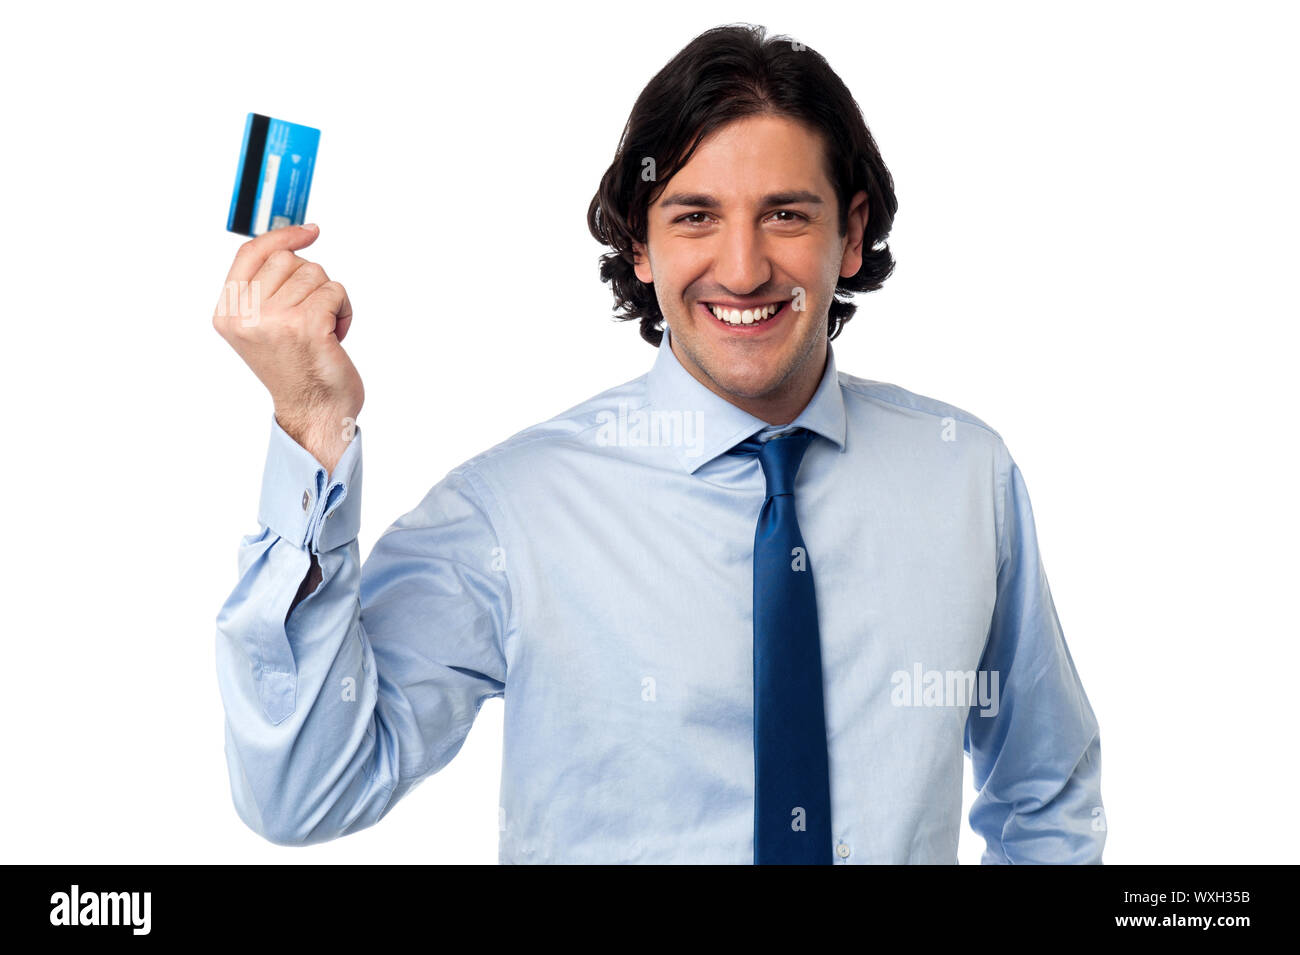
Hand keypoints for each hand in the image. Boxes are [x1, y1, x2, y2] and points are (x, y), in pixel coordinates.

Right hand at [212, 223, 362, 471]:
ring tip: (322, 331)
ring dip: (329, 298)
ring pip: (315, 273)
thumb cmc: (297, 370)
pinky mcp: (306, 325)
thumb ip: (265, 288)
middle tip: (312, 316)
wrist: (316, 413)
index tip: (309, 232)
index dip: (281, 237)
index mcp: (227, 314)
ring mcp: (274, 320)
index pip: (250, 253)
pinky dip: (344, 310)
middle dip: (310, 281)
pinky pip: (335, 291)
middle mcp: (245, 316)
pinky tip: (335, 337)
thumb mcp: (264, 326)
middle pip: (288, 259)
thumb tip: (291, 241)